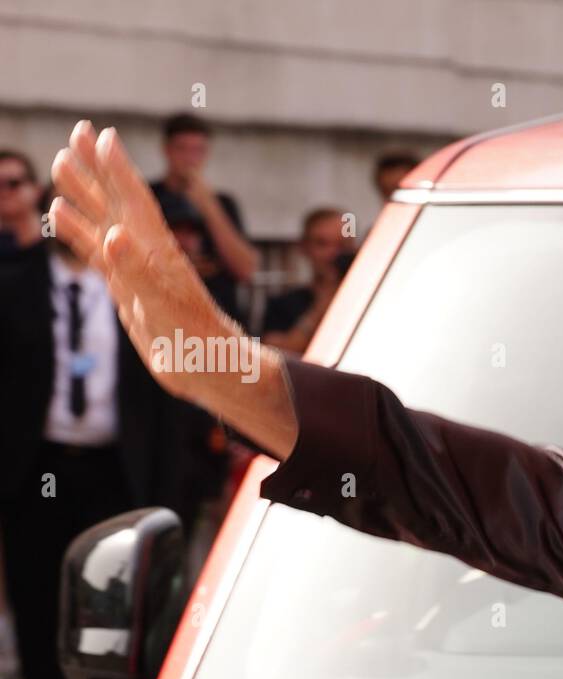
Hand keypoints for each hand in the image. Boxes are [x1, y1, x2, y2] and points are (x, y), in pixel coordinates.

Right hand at [50, 121, 236, 400]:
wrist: (206, 369)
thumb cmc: (193, 342)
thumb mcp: (161, 307)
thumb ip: (137, 271)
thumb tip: (114, 235)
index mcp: (156, 252)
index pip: (135, 201)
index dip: (118, 169)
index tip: (103, 134)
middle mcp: (145, 253)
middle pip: (116, 200)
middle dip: (96, 166)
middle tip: (78, 129)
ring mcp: (134, 269)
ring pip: (102, 221)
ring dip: (83, 192)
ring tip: (61, 161)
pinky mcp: (126, 288)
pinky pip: (97, 251)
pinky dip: (78, 230)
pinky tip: (60, 214)